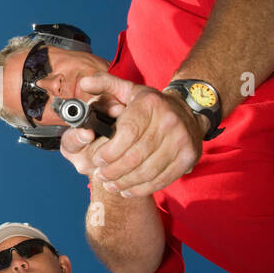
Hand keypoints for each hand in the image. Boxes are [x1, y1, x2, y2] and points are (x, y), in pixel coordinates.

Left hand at [70, 73, 204, 197]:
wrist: (189, 111)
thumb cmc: (150, 104)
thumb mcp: (128, 89)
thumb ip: (104, 84)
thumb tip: (84, 83)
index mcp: (150, 104)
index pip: (126, 134)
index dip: (109, 152)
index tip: (97, 161)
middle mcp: (168, 121)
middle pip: (135, 156)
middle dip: (113, 171)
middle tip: (101, 177)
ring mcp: (181, 140)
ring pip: (148, 171)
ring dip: (125, 183)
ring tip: (111, 185)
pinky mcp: (188, 157)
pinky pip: (162, 179)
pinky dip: (143, 188)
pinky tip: (128, 190)